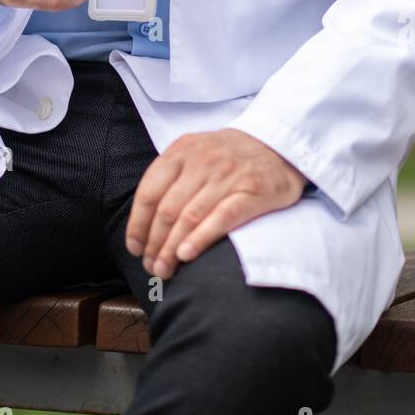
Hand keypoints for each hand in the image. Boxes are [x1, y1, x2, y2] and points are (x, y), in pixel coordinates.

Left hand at [125, 128, 307, 279]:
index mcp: (182, 150)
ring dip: (171, 249)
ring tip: (165, 269)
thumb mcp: (196, 151)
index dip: (137, 225)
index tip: (135, 248)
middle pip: (167, 210)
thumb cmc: (230, 155)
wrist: (279, 144)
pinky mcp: (251, 191)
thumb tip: (144, 220)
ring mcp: (227, 175)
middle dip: (154, 244)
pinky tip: (187, 255)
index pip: (149, 192)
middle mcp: (202, 160)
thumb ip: (171, 176)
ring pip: (189, 218)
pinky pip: (221, 218)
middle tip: (152, 267)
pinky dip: (200, 238)